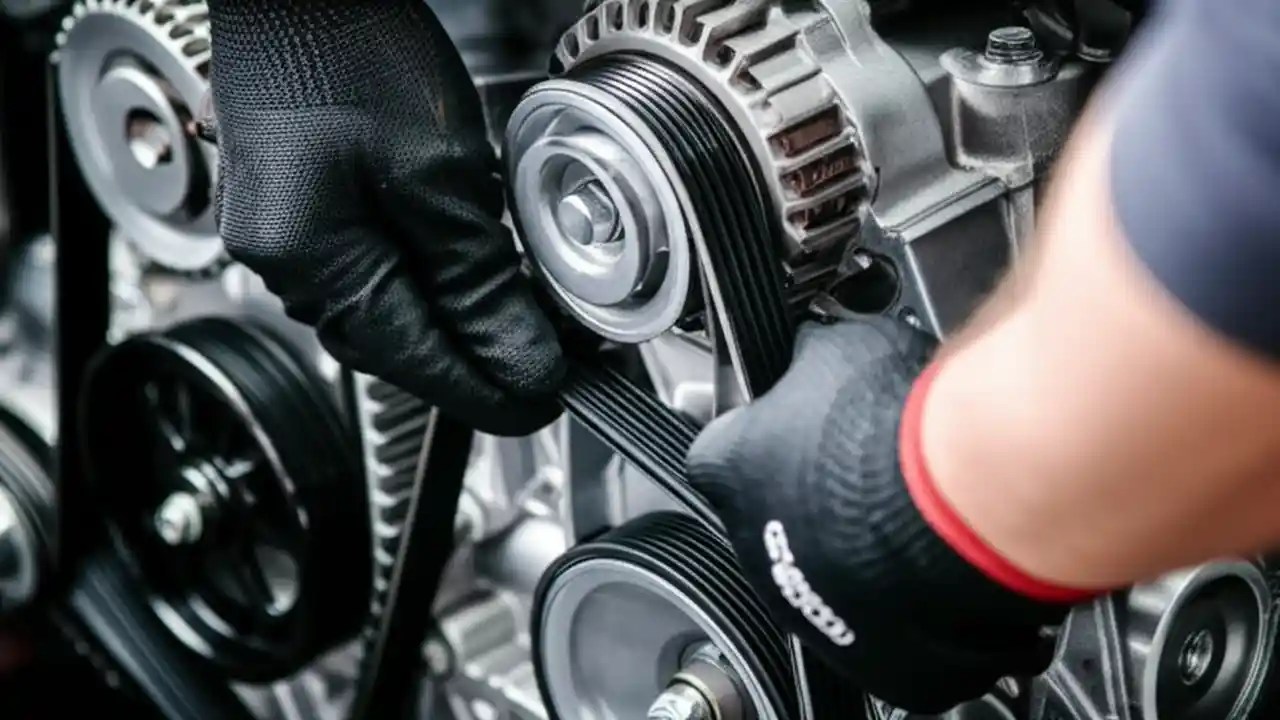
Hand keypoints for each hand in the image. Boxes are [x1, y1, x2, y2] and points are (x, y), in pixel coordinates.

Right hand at [207, 0, 563, 434]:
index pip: (421, 367)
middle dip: (483, 361)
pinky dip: (432, 286)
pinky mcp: (305, 213)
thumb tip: (521, 363)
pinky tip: (470, 276)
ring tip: (526, 323)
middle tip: (555, 364)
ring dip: (460, 325)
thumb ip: (479, 282)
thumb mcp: (437, 173)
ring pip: (392, 317)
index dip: (495, 392)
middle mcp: (289, 265)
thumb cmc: (348, 46)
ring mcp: (291, 241)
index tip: (550, 400)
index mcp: (313, 263)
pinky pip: (376, 277)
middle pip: (403, 351)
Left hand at [687, 319, 1068, 711]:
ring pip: (828, 575)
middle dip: (815, 494)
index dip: (764, 429)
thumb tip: (814, 346)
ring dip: (860, 549)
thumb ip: (810, 358)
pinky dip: (910, 599)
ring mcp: (808, 611)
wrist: (957, 502)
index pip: (722, 448)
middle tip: (868, 467)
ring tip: (916, 510)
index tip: (797, 421)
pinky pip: (885, 626)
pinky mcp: (874, 660)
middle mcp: (752, 550)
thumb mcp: (837, 349)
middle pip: (773, 515)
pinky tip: (942, 558)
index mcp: (728, 469)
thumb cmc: (889, 427)